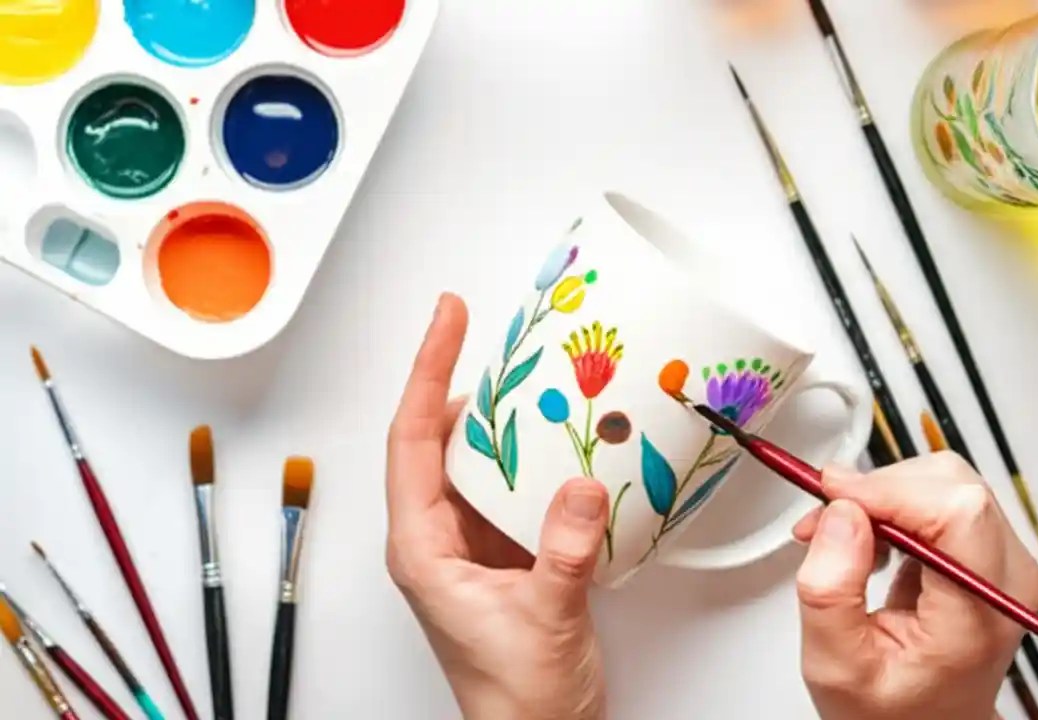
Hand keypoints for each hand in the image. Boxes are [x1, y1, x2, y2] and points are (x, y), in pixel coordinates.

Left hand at [385, 293, 609, 719]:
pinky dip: (538, 456)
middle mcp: (439, 540)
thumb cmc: (517, 699)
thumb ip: (564, 554)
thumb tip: (581, 489)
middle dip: (465, 381)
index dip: (427, 371)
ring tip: (536, 375)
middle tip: (495, 333)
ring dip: (507, 418)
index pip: (412, 439)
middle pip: (439, 437)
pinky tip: (566, 441)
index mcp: (423, 549)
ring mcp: (474, 544)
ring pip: (480, 459)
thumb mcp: (545, 619)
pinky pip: (516, 486)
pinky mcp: (509, 553)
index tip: (447, 321)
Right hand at [791, 453, 1037, 719]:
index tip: (833, 496)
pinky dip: (894, 504)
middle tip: (826, 522)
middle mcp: (1009, 579)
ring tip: (842, 538)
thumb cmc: (893, 712)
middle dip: (879, 490)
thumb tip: (841, 514)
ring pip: (945, 481)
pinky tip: (869, 540)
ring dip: (882, 496)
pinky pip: (941, 496)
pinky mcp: (989, 549)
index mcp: (981, 614)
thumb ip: (831, 592)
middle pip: (951, 485)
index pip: (957, 512)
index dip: (890, 490)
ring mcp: (1005, 561)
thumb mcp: (838, 667)